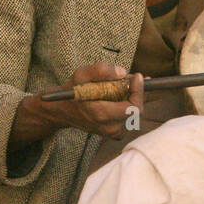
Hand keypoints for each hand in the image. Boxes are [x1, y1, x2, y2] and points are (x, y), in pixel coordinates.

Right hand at [11, 62, 143, 148]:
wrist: (63, 110)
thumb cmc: (73, 91)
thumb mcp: (81, 74)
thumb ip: (101, 70)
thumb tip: (123, 72)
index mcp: (102, 115)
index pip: (133, 108)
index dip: (139, 91)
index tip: (138, 76)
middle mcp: (110, 128)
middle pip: (137, 110)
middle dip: (138, 92)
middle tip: (135, 78)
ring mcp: (114, 133)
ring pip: (135, 113)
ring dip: (134, 97)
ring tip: (125, 85)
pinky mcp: (116, 133)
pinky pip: (131, 117)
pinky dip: (130, 104)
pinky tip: (123, 94)